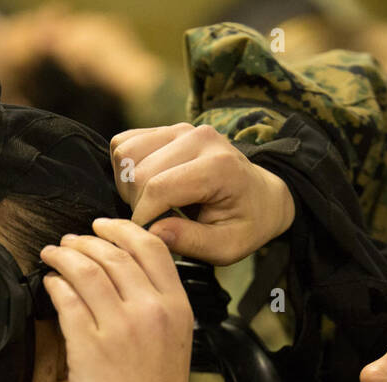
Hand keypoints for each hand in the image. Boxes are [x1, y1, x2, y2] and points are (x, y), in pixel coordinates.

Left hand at [40, 219, 192, 381]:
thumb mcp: (174, 344)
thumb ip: (156, 308)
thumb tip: (122, 275)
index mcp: (177, 308)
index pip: (152, 248)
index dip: (122, 229)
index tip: (102, 226)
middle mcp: (151, 311)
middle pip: (114, 253)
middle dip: (86, 240)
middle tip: (69, 240)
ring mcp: (119, 327)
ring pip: (87, 269)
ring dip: (64, 254)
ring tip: (53, 254)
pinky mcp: (88, 346)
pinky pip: (66, 299)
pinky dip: (55, 284)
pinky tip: (50, 283)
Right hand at [110, 123, 294, 265]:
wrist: (261, 196)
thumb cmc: (245, 224)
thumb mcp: (228, 247)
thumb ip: (192, 242)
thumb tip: (153, 232)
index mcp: (219, 166)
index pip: (159, 188)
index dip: (142, 217)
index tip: (146, 237)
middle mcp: (199, 138)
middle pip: (138, 172)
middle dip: (137, 205)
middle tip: (157, 223)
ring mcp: (181, 129)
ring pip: (125, 154)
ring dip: (128, 186)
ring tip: (152, 205)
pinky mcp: (167, 129)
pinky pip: (124, 144)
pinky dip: (125, 170)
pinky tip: (147, 188)